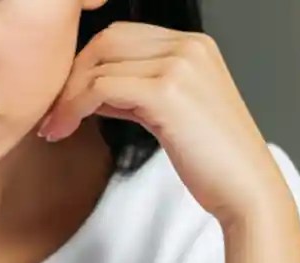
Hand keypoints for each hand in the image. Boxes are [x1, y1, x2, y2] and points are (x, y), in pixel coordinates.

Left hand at [39, 22, 291, 228]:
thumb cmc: (211, 160)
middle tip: (53, 113)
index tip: (65, 100)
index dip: (85, 65)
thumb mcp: (170, 113)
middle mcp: (188, 45)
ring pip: (98, 66)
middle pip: (105, 42)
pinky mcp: (167, 92)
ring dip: (66, 97)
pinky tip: (65, 130)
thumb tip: (88, 90)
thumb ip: (134, 92)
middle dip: (72, 76)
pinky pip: (100, 89)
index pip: (120, 36)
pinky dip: (74, 108)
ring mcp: (180, 64)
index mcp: (193, 44)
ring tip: (54, 127)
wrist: (246, 190)